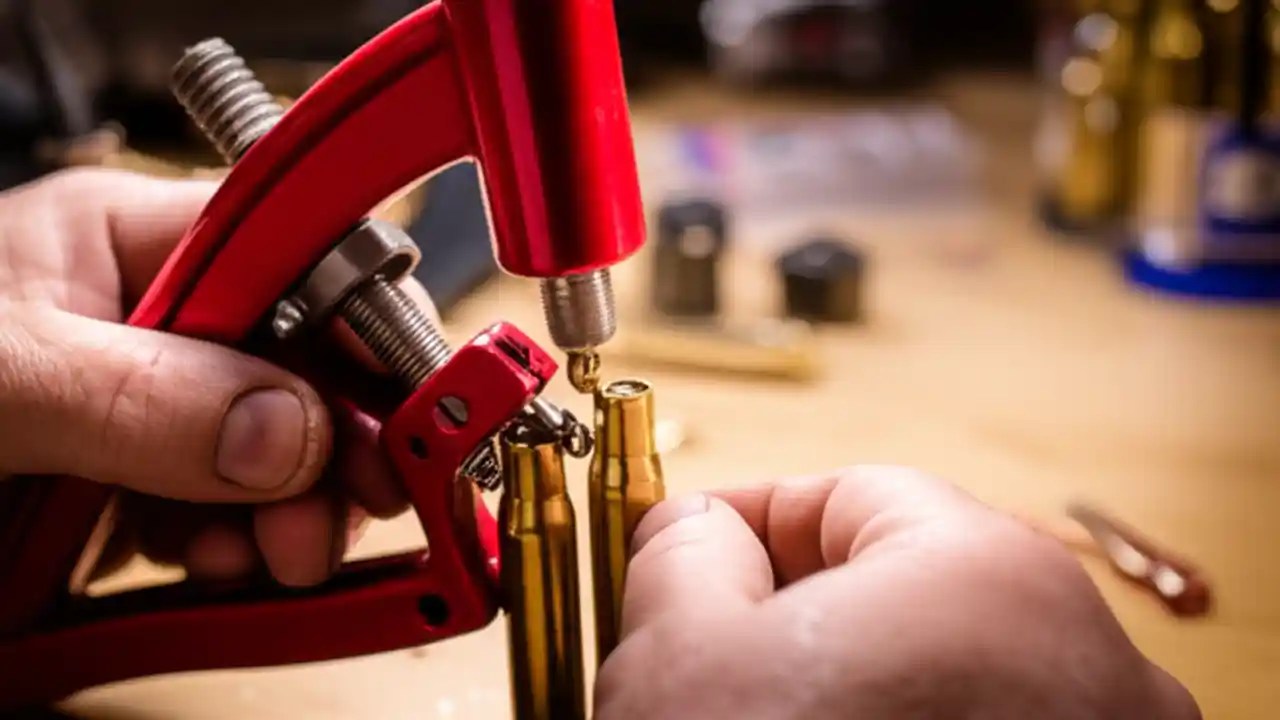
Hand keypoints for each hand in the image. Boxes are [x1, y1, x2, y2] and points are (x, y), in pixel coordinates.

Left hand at [0, 169, 415, 586]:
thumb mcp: (6, 379)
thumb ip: (146, 400)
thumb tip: (294, 434)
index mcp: (131, 243)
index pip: (301, 252)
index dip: (373, 324)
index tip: (418, 403)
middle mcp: (156, 320)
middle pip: (309, 364)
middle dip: (343, 441)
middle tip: (355, 506)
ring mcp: (149, 406)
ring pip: (280, 450)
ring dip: (299, 509)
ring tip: (284, 555)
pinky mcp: (135, 482)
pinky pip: (227, 513)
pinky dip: (242, 548)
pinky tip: (224, 563)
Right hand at [596, 466, 1200, 718]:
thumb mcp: (681, 656)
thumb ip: (683, 549)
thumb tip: (694, 531)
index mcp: (992, 576)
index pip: (852, 496)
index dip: (747, 518)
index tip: (685, 552)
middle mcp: (1084, 665)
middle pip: (906, 590)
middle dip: (790, 613)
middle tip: (702, 652)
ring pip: (944, 680)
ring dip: (845, 690)